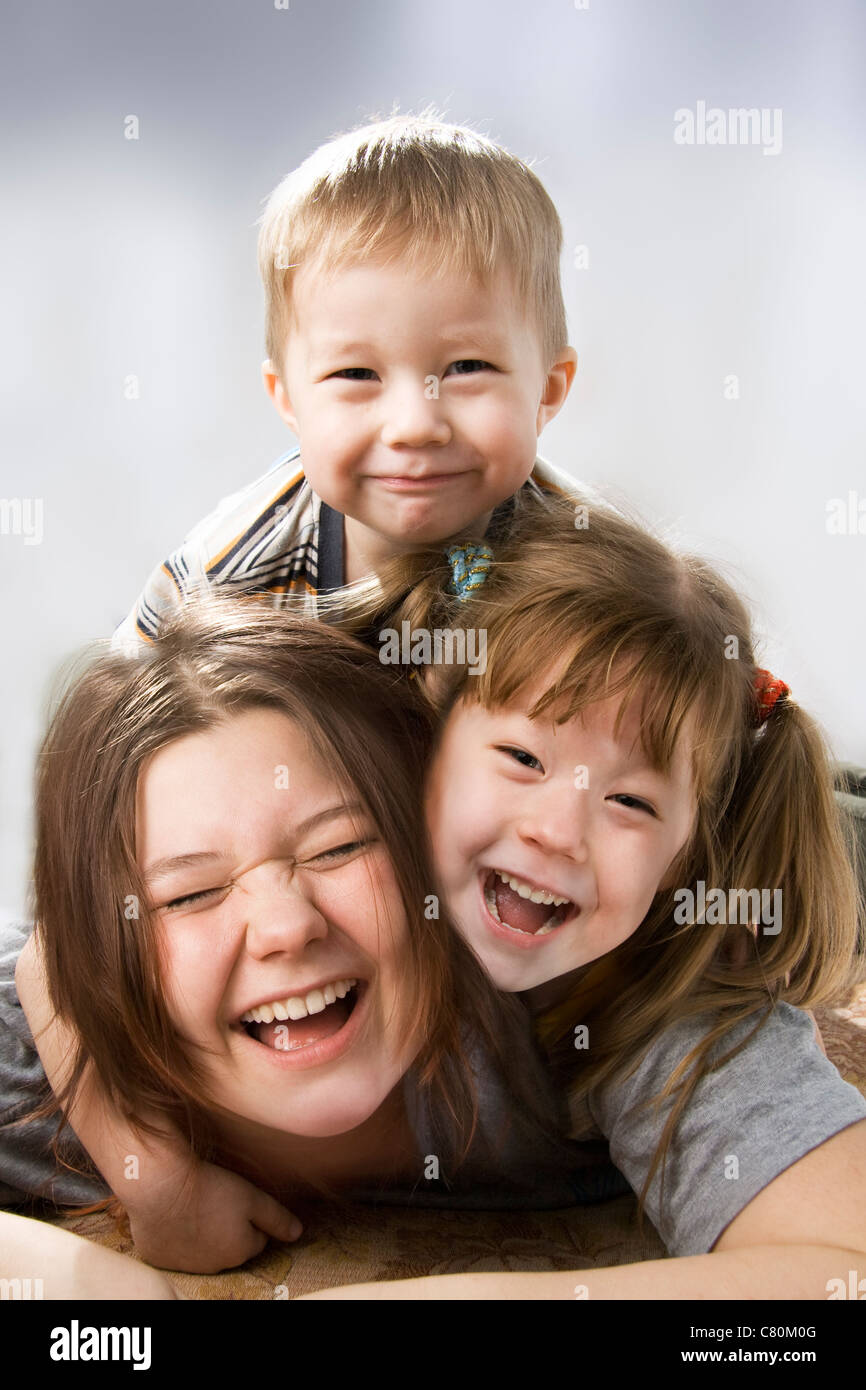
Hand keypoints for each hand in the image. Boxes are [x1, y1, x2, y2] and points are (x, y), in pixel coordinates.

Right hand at [128, 1161, 301, 1272]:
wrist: (158, 1188)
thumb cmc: (210, 1189)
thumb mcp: (252, 1197)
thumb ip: (277, 1217)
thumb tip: (298, 1233)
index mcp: (240, 1251)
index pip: (257, 1240)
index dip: (252, 1218)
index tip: (240, 1200)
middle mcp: (214, 1266)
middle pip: (230, 1247)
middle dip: (228, 1229)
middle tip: (216, 1200)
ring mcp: (184, 1265)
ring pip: (203, 1251)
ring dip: (203, 1234)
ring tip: (194, 1206)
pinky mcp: (159, 1257)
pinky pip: (174, 1249)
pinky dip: (176, 1236)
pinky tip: (172, 1215)